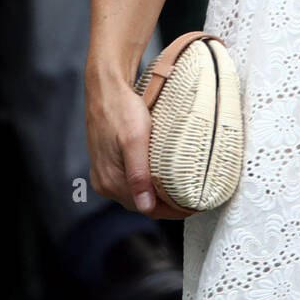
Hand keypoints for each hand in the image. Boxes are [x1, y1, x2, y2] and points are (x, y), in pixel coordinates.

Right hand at [85, 73, 188, 221]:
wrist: (105, 87)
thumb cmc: (121, 109)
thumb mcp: (135, 139)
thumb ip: (138, 175)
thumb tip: (145, 207)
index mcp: (111, 181)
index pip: (147, 208)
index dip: (172, 211)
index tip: (195, 208)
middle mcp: (105, 182)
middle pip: (141, 204)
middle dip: (167, 206)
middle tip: (193, 200)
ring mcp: (103, 173)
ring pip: (135, 194)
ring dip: (156, 196)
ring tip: (181, 192)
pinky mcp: (106, 163)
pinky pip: (128, 182)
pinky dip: (145, 185)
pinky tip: (159, 179)